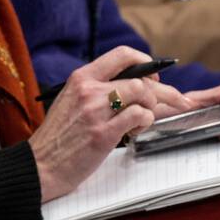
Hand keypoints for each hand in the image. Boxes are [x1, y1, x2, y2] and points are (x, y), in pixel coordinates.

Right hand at [29, 47, 191, 200]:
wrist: (41, 164)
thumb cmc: (58, 136)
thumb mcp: (71, 100)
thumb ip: (96, 88)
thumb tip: (132, 84)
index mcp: (81, 77)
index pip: (122, 55)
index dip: (145, 62)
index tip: (153, 76)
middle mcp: (89, 89)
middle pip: (140, 78)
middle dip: (165, 90)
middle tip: (178, 99)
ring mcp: (96, 111)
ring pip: (143, 95)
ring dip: (151, 109)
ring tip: (141, 122)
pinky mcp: (103, 133)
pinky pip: (140, 117)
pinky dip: (144, 123)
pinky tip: (135, 132)